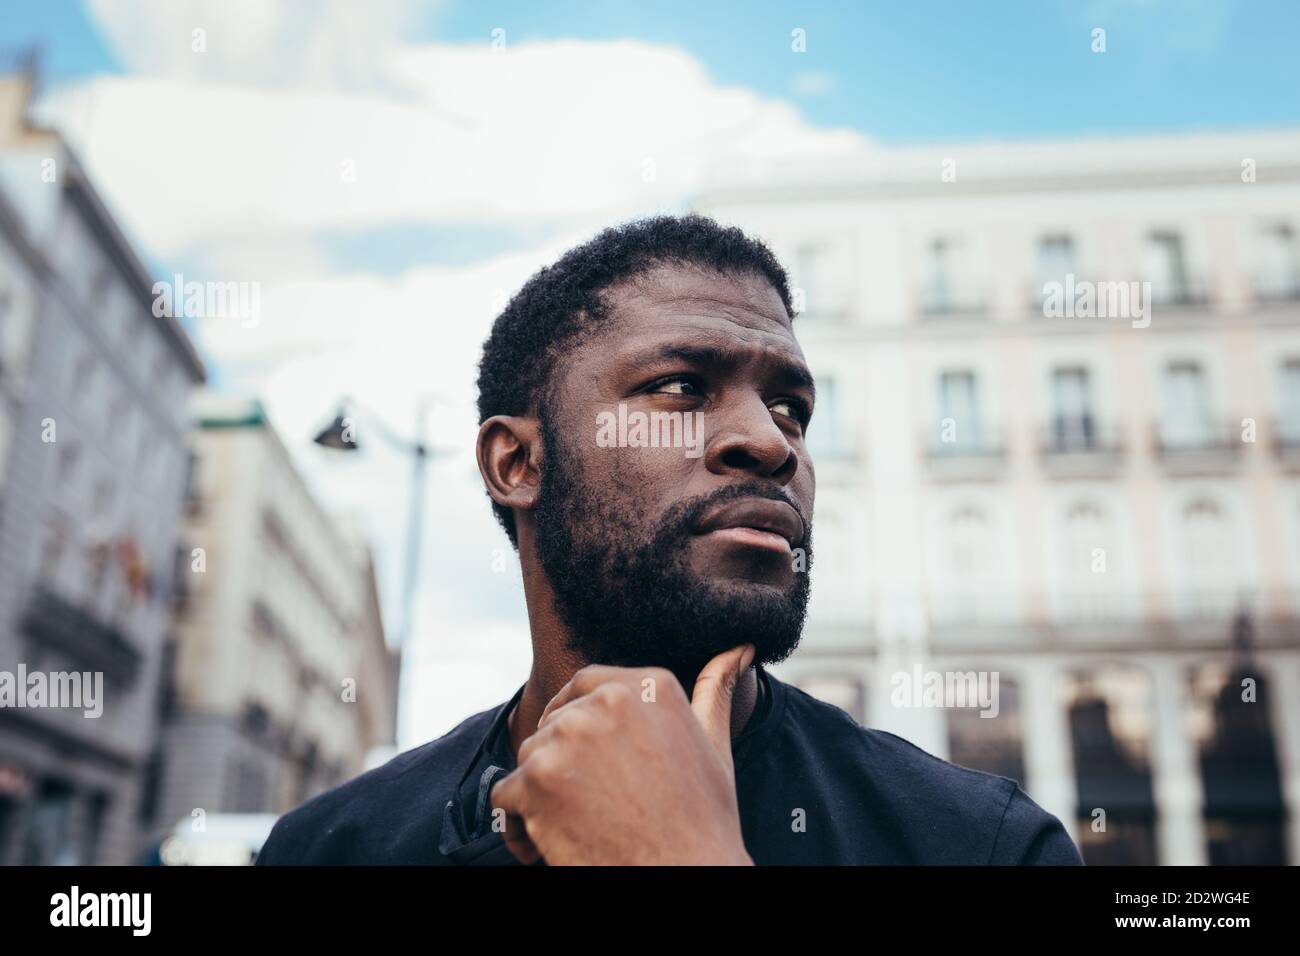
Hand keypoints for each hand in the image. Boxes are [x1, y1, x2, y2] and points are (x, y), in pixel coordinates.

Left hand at [490, 644, 756, 864]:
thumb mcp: (714, 745)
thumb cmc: (703, 819)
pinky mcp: (536, 782)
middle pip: (555, 725)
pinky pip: (506, 795)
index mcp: (648, 686)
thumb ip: (715, 691)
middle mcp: (606, 703)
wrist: (687, 875)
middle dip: (564, 766)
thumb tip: (741, 648)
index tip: (580, 748)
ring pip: (529, 758)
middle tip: (593, 807)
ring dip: (540, 795)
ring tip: (575, 827)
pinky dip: (518, 825)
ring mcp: (567, 740)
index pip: (585, 684)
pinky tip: (549, 846)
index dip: (575, 715)